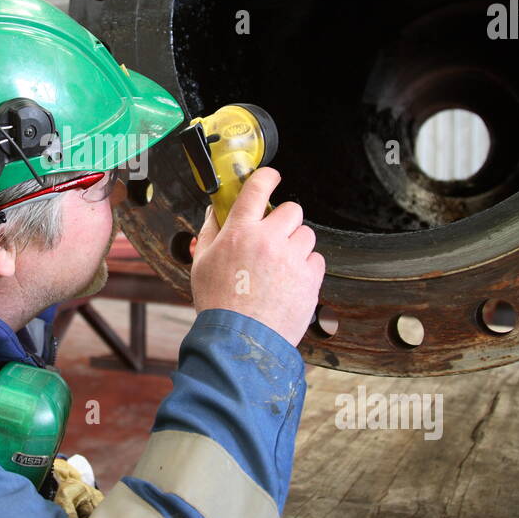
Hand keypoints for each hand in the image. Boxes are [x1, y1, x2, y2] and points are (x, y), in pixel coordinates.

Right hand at [189, 167, 324, 347]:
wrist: (241, 340)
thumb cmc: (219, 305)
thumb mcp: (201, 263)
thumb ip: (210, 231)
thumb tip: (214, 210)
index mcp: (240, 232)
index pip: (257, 188)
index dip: (267, 176)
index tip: (271, 177)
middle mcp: (268, 240)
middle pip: (291, 209)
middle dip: (284, 219)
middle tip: (274, 235)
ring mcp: (292, 259)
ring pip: (306, 234)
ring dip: (296, 244)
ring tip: (281, 264)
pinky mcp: (309, 279)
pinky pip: (317, 259)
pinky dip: (306, 266)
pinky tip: (290, 279)